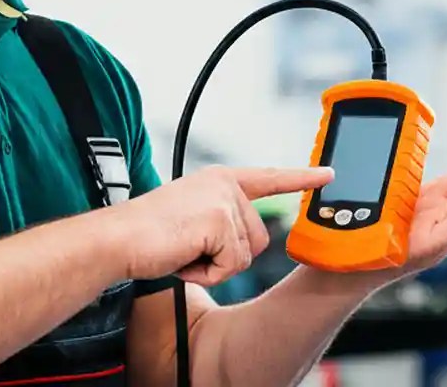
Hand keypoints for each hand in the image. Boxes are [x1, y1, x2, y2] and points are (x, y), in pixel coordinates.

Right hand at [114, 165, 332, 286]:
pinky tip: (182, 257)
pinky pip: (231, 267)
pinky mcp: (221, 222)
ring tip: (182, 250)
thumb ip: (220, 219)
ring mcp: (225, 202)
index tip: (328, 174)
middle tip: (189, 247)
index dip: (301, 178)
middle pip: (259, 238)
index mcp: (219, 179)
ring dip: (215, 265)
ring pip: (246, 255)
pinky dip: (206, 273)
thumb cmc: (146, 235)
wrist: (118, 239)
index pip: (269, 178)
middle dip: (228, 255)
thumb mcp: (191, 217)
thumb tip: (244, 239)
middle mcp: (225, 185)